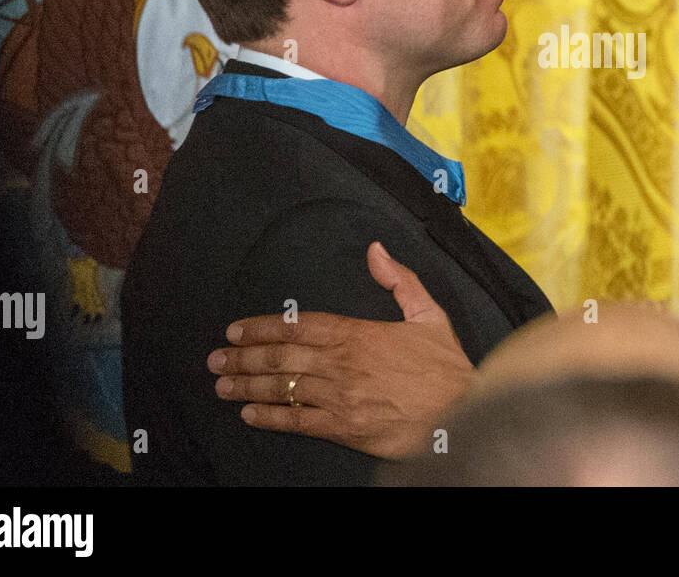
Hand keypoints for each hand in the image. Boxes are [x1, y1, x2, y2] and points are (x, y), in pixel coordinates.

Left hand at [207, 242, 474, 457]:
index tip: (236, 328)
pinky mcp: (344, 428)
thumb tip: (375, 251)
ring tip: (221, 384)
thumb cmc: (446, 367)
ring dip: (247, 384)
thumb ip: (400, 280)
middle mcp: (341, 363)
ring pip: (282, 386)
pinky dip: (270, 416)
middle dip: (244, 355)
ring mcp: (339, 397)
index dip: (263, 326)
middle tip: (216, 357)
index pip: (299, 324)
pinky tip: (250, 413)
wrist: (462, 413)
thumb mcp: (430, 314)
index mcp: (358, 333)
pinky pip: (297, 421)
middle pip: (281, 355)